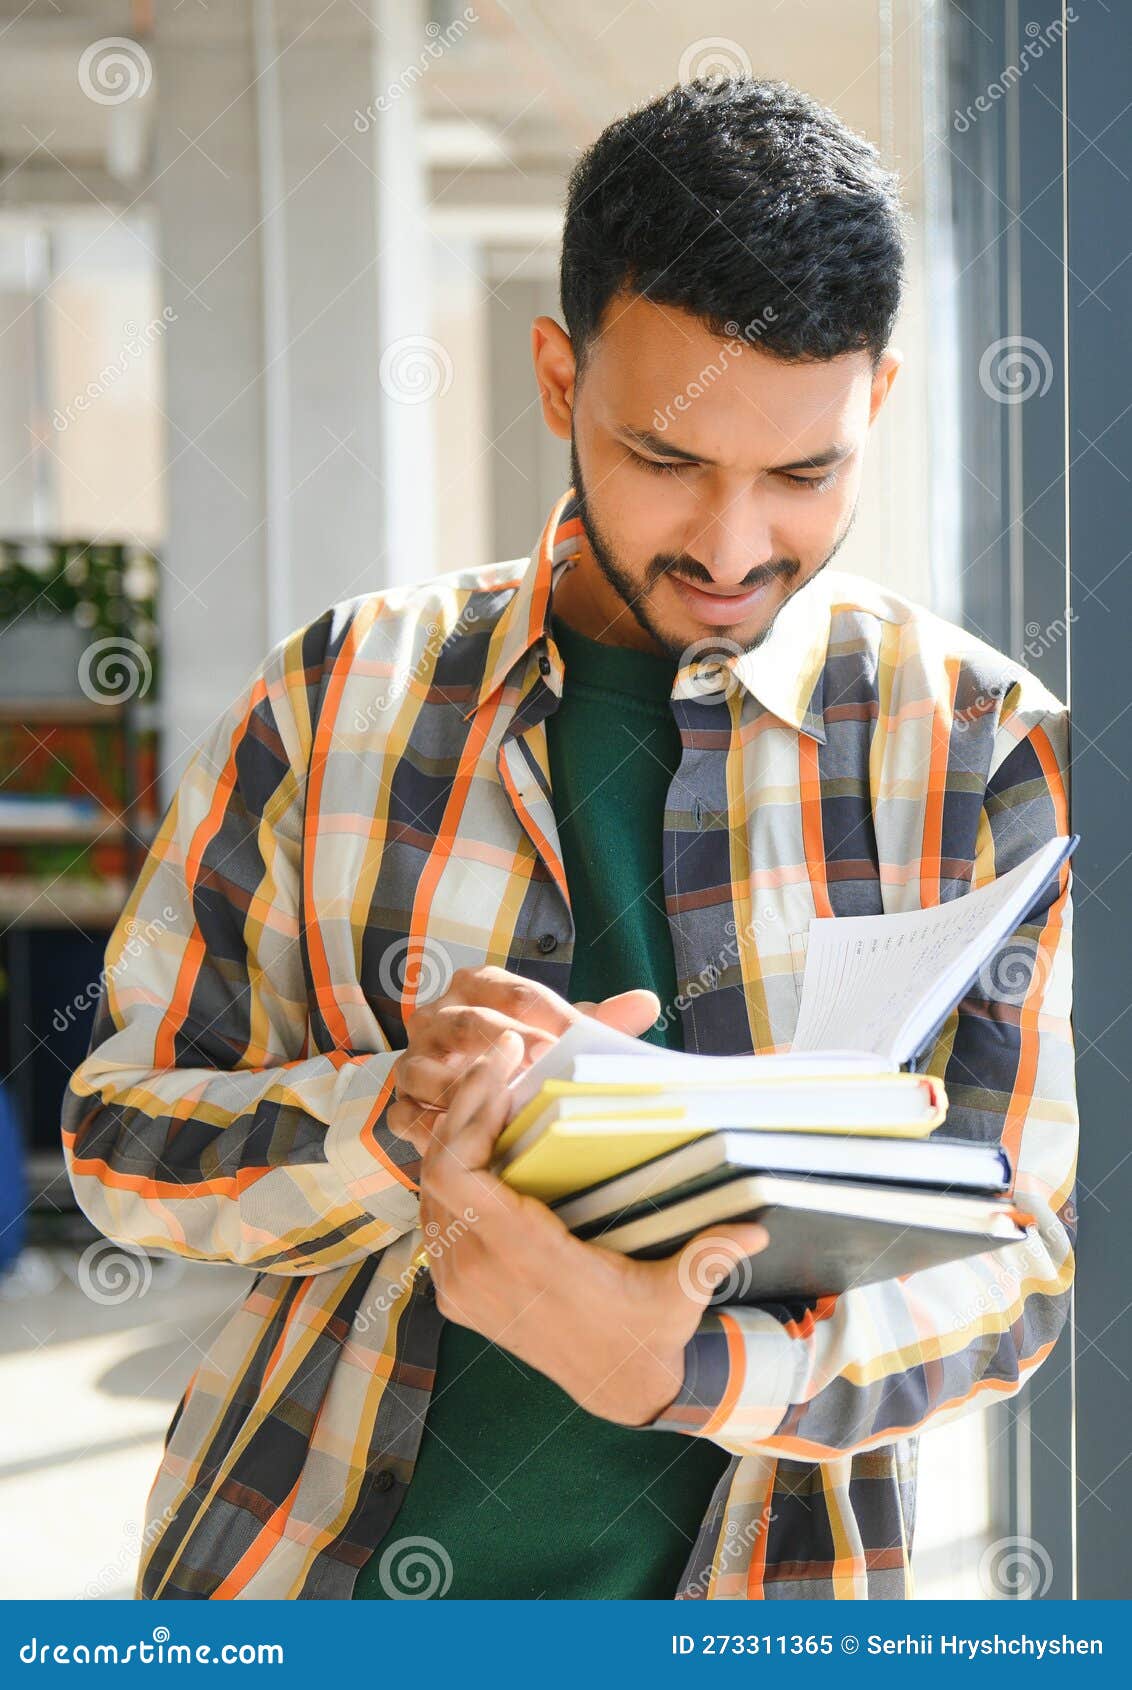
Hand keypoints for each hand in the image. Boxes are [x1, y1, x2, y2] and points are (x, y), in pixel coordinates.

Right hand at [389, 965, 657, 1157]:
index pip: (510, 993)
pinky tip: (466, 1141)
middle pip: (464, 1024)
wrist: (472, 1093)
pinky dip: (433, 1130)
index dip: (543, 1013)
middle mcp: (435, 1020)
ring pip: (426, 1071)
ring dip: (464, 1088)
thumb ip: (598, 1021)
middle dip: (504, 1042)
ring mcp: (412, 1064)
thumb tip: (647, 1002)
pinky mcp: (399, 1108)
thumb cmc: (524, 1057)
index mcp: (476, 989)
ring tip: (500, 1104)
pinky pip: (407, 1118)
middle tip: (544, 1064)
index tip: (573, 1035)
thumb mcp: (559, 1034)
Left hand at [416, 1032, 770, 1426]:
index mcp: (525, 1260)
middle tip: (498, 1058)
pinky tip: (481, 1140)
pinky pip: (433, 1218)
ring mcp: (460, 1286)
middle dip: (461, 1106)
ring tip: (490, 1087)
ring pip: (428, 1191)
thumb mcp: (681, 1294)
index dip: (468, 1112)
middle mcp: (479, 1273)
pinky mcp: (456, 1292)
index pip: (459, 1172)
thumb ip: (709, 1256)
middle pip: (436, 1168)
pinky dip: (448, 1174)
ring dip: (452, 1135)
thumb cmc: (648, 1334)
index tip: (500, 1063)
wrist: (617, 1392)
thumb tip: (756, 1228)